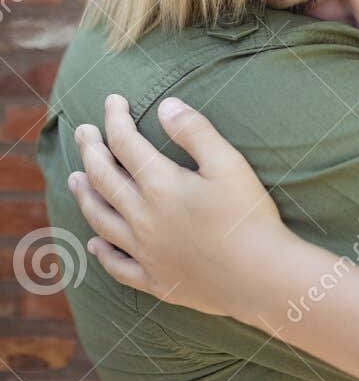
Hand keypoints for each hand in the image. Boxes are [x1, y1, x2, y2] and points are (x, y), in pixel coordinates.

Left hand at [67, 94, 292, 321]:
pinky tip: (96, 245)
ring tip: (75, 178)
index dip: (115, 118)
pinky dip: (103, 253)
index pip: (125, 143)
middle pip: (103, 178)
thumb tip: (166, 105)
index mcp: (161, 186)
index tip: (113, 101)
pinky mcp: (156, 279)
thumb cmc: (250, 218)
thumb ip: (196, 132)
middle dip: (90, 150)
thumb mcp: (231, 165)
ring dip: (85, 196)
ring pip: (101, 219)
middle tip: (83, 132)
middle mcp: (143, 218)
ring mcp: (146, 251)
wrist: (262, 277)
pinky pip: (118, 266)